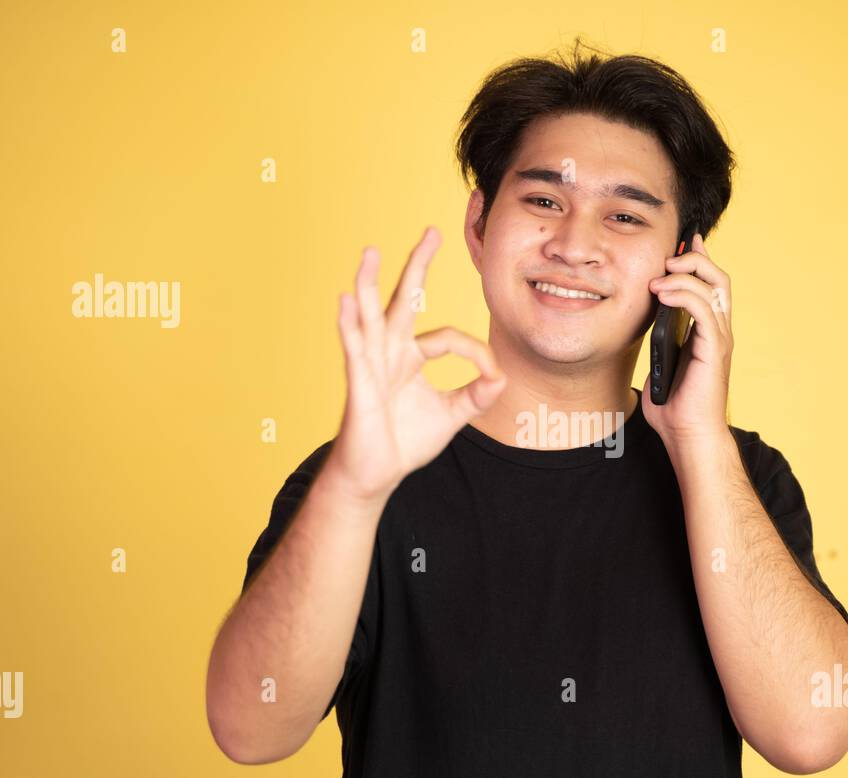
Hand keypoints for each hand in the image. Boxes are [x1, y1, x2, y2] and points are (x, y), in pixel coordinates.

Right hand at [330, 226, 506, 500]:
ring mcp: (372, 364)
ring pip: (371, 314)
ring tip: (370, 251)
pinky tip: (346, 300)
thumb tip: (501, 376)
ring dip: (369, 282)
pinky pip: (354, 347)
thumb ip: (476, 394)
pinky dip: (349, 323)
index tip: (492, 375)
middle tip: (431, 232)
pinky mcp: (358, 382)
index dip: (477, 354)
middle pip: (404, 300)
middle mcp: (390, 352)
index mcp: (411, 357)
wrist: (376, 474)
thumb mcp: (452, 415)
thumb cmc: (404, 442)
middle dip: (417, 266)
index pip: (451, 338)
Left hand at [641, 232, 732, 448]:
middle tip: (669, 256)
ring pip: (714, 287)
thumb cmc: (675, 409)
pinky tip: (661, 293)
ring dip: (685, 274)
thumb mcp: (660, 366)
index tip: (681, 243)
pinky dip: (684, 294)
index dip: (699, 260)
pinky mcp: (714, 349)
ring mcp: (719, 339)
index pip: (711, 285)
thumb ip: (658, 345)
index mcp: (708, 333)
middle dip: (695, 259)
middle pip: (718, 278)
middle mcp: (719, 331)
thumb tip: (643, 331)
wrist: (688, 436)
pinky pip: (704, 308)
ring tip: (659, 276)